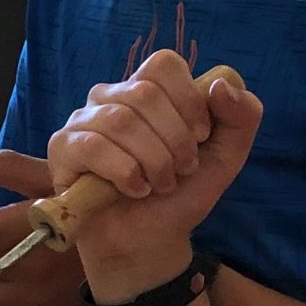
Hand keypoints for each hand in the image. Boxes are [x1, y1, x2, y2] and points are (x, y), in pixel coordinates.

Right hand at [46, 52, 262, 304]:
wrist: (151, 241)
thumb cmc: (181, 194)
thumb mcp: (228, 156)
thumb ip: (242, 116)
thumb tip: (219, 85)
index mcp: (148, 89)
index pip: (164, 64)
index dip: (188, 101)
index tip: (200, 138)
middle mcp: (112, 97)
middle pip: (144, 93)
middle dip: (174, 141)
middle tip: (181, 172)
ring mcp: (83, 120)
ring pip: (121, 121)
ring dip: (153, 162)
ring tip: (160, 185)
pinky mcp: (63, 148)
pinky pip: (93, 146)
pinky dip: (125, 174)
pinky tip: (136, 190)